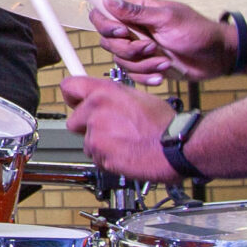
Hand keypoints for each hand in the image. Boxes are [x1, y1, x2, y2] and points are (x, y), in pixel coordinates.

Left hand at [62, 75, 179, 181]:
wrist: (177, 146)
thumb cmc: (165, 124)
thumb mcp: (138, 97)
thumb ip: (113, 97)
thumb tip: (102, 100)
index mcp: (106, 92)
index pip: (69, 87)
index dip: (72, 97)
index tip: (74, 102)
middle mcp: (96, 110)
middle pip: (73, 121)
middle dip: (86, 127)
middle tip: (109, 130)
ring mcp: (96, 133)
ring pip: (86, 142)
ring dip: (100, 145)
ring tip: (124, 143)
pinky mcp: (100, 154)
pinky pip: (96, 158)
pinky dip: (108, 159)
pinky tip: (126, 153)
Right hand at [90, 0, 230, 84]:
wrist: (217, 57)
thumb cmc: (197, 32)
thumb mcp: (167, 19)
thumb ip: (136, 12)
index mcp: (137, 11)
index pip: (103, 14)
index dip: (106, 26)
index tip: (123, 32)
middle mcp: (134, 29)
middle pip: (108, 41)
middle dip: (130, 50)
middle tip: (152, 47)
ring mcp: (139, 49)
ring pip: (121, 61)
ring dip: (143, 65)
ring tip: (165, 62)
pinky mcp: (146, 66)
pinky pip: (133, 75)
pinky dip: (147, 76)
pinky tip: (163, 74)